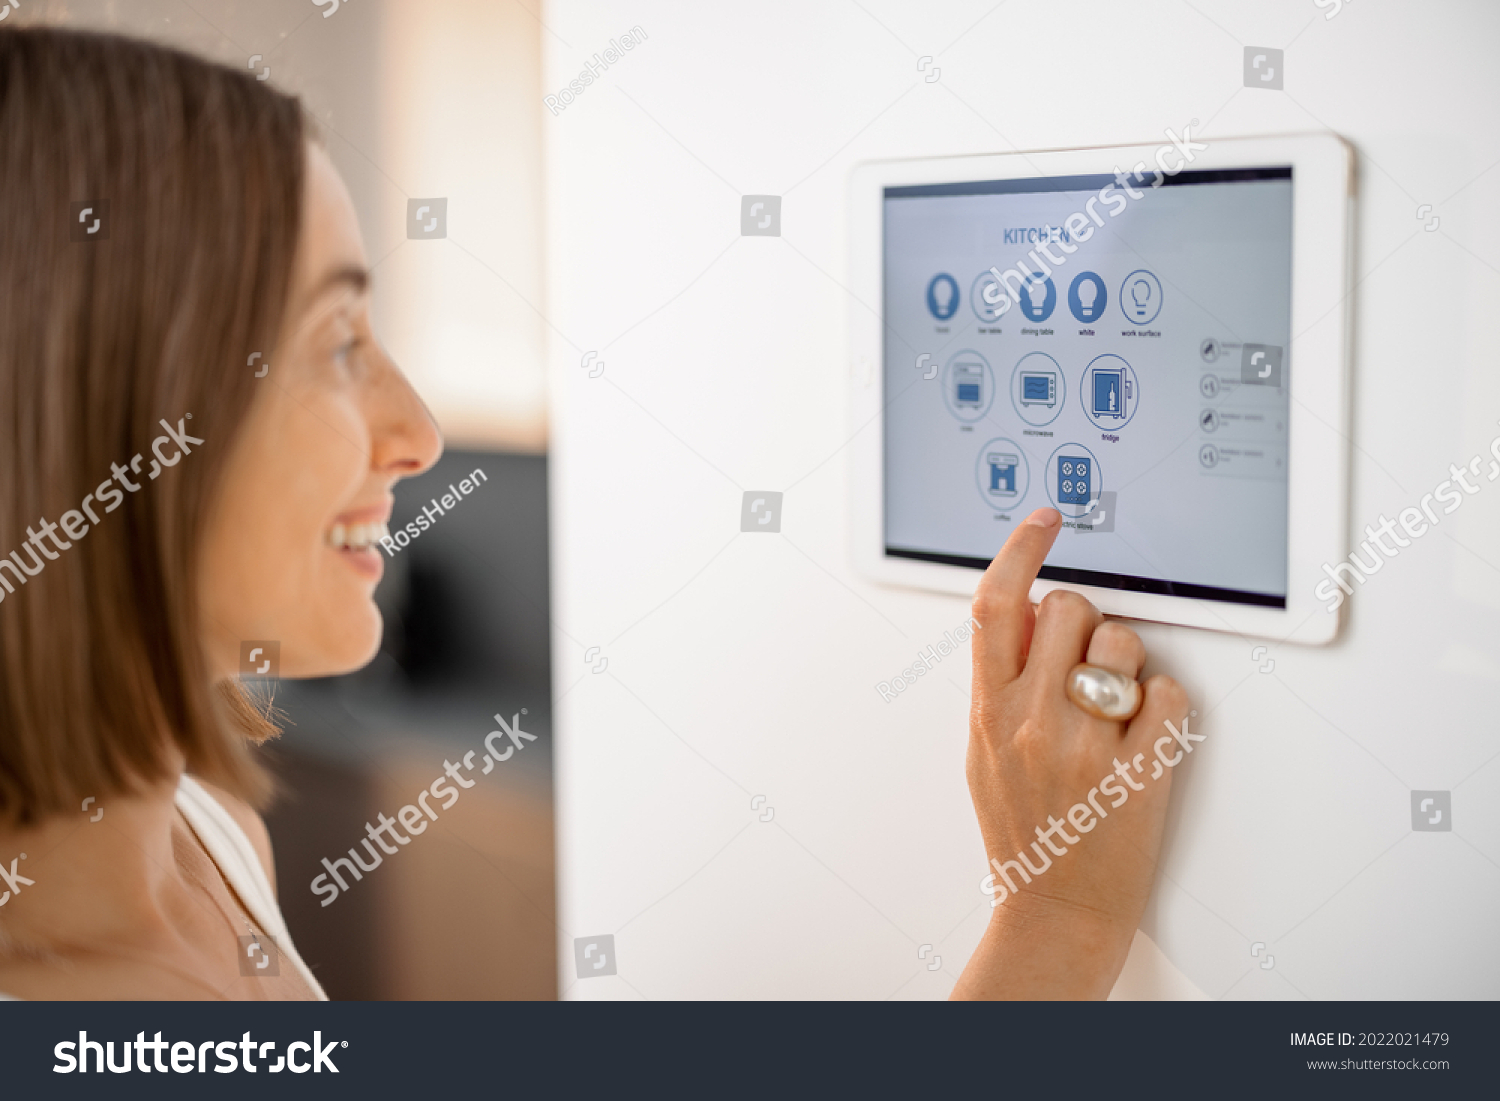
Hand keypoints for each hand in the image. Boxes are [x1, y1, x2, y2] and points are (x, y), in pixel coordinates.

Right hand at [951, 508, 1189, 999]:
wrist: (1054, 909)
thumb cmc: (1022, 831)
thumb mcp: (982, 750)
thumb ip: (999, 681)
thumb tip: (1024, 614)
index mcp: (988, 712)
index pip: (994, 604)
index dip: (1020, 548)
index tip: (1045, 521)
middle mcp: (1032, 721)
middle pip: (1067, 608)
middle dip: (1083, 618)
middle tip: (1085, 654)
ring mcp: (1086, 746)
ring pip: (1123, 642)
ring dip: (1127, 660)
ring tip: (1115, 703)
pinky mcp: (1139, 771)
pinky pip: (1167, 693)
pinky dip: (1163, 704)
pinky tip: (1141, 733)